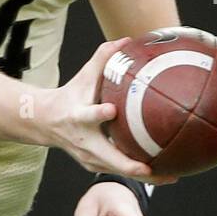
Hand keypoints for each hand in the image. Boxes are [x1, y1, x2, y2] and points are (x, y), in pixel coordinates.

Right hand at [40, 39, 176, 183]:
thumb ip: (102, 58)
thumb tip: (126, 40)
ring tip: (171, 176)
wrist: (46, 122)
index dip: (99, 114)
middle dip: (130, 165)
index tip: (111, 110)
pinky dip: (142, 174)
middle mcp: (84, 142)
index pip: (88, 116)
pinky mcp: (96, 166)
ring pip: (119, 170)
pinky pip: (121, 171)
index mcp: (78, 117)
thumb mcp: (82, 76)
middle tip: (151, 167)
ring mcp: (89, 158)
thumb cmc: (71, 95)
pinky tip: (166, 174)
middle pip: (108, 158)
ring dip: (144, 175)